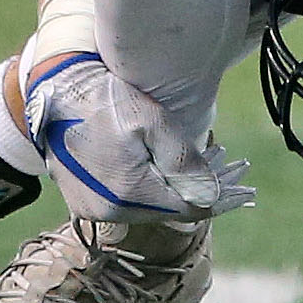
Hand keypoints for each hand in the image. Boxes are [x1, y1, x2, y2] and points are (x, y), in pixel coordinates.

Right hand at [21, 51, 254, 224]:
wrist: (54, 92)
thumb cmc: (106, 100)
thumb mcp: (153, 122)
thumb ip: (184, 161)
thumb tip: (212, 195)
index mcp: (128, 194)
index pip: (188, 208)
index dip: (221, 199)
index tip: (248, 189)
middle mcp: (107, 211)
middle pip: (171, 211)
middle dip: (204, 192)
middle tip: (235, 170)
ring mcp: (91, 209)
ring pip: (151, 207)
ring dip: (180, 190)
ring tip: (209, 164)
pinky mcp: (83, 200)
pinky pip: (129, 201)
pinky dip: (155, 188)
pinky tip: (170, 168)